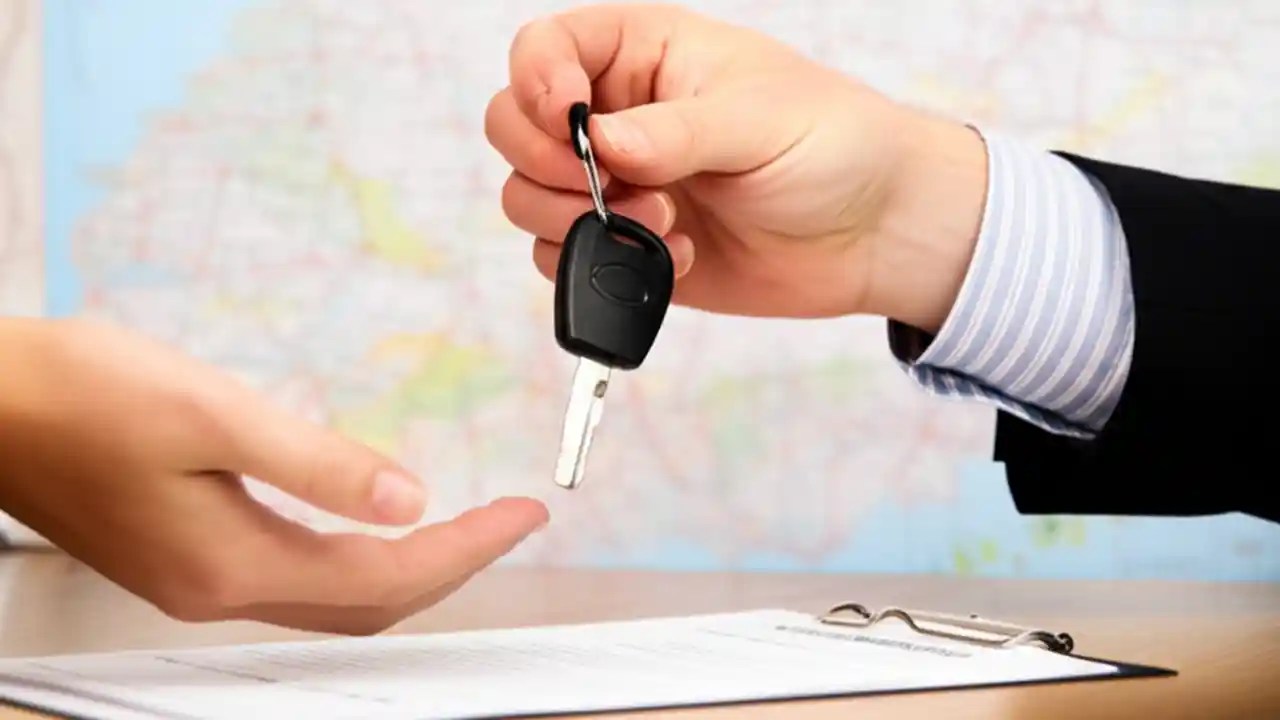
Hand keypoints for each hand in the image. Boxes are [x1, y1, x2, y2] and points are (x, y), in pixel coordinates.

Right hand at [0, 317, 547, 634]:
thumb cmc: (80, 395)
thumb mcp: (212, 415)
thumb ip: (317, 462)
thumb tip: (408, 497)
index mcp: (233, 563)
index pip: (385, 575)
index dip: (466, 548)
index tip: (524, 515)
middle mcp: (218, 589)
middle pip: (369, 603)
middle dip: (451, 566)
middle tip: (509, 523)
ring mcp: (196, 580)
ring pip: (335, 596)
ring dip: (406, 566)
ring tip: (464, 526)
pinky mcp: (182, 556)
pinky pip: (297, 576)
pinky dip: (355, 558)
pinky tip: (371, 523)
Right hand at [486, 3, 988, 332]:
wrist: (876, 232)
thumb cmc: (834, 144)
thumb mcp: (758, 119)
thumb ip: (673, 131)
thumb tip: (599, 143)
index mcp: (646, 54)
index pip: (547, 48)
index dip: (538, 82)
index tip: (572, 121)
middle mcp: (619, 116)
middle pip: (515, 126)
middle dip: (544, 162)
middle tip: (607, 184)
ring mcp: (619, 185)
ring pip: (527, 198)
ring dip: (574, 220)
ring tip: (658, 222)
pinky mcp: (629, 247)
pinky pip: (566, 260)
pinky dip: (600, 266)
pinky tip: (673, 257)